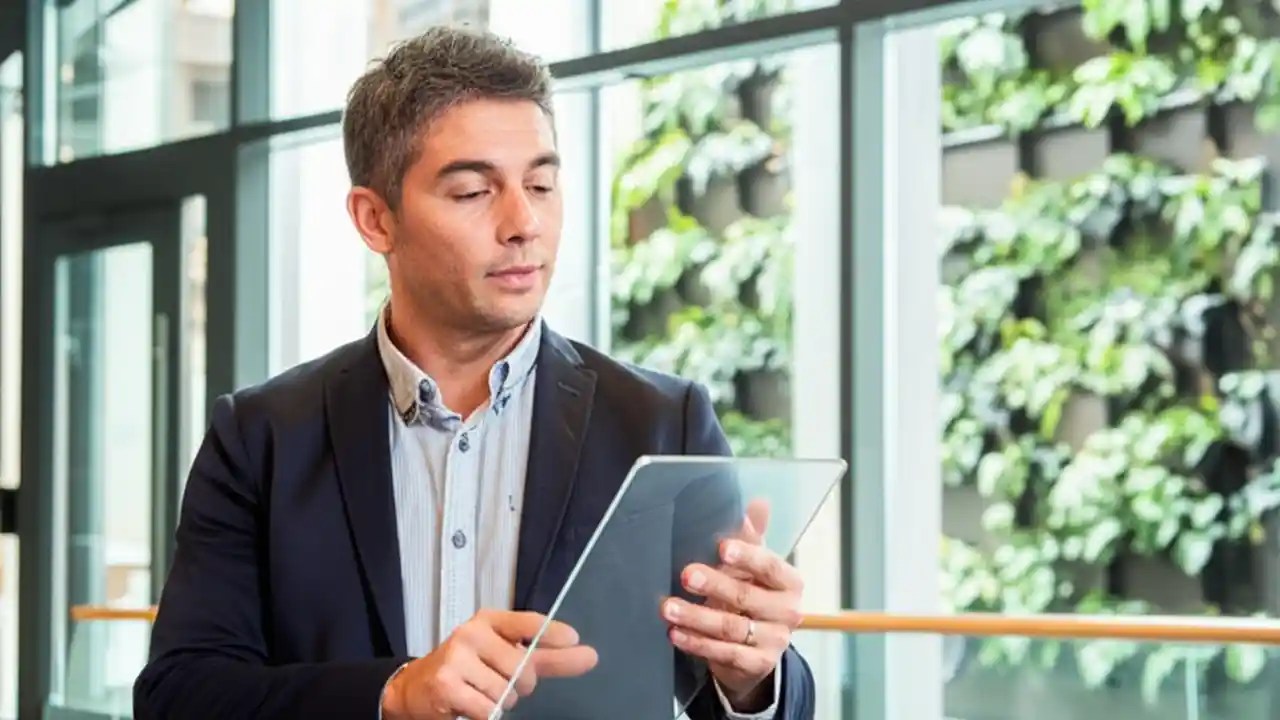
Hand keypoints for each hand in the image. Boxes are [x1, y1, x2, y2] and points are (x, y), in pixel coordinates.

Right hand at [381, 609, 597, 719]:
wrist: (418, 687)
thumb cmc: (469, 668)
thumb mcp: (507, 657)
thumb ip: (548, 658)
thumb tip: (589, 656)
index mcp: (490, 621)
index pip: (527, 622)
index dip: (551, 632)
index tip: (573, 640)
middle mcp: (472, 633)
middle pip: (522, 668)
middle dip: (520, 686)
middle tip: (500, 683)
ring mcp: (457, 657)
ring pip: (505, 692)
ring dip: (500, 702)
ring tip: (481, 692)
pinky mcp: (446, 684)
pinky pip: (488, 709)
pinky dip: (486, 713)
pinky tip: (470, 703)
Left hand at [661, 500, 802, 709]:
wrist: (758, 648)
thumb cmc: (753, 594)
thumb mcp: (754, 566)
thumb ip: (753, 537)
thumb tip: (758, 502)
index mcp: (790, 582)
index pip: (770, 566)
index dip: (747, 556)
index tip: (722, 547)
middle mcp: (789, 612)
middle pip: (746, 597)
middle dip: (714, 584)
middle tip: (685, 574)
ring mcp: (775, 641)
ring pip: (731, 628)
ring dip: (696, 617)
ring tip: (667, 608)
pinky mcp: (758, 665)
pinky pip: (724, 653)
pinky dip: (697, 643)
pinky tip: (675, 633)